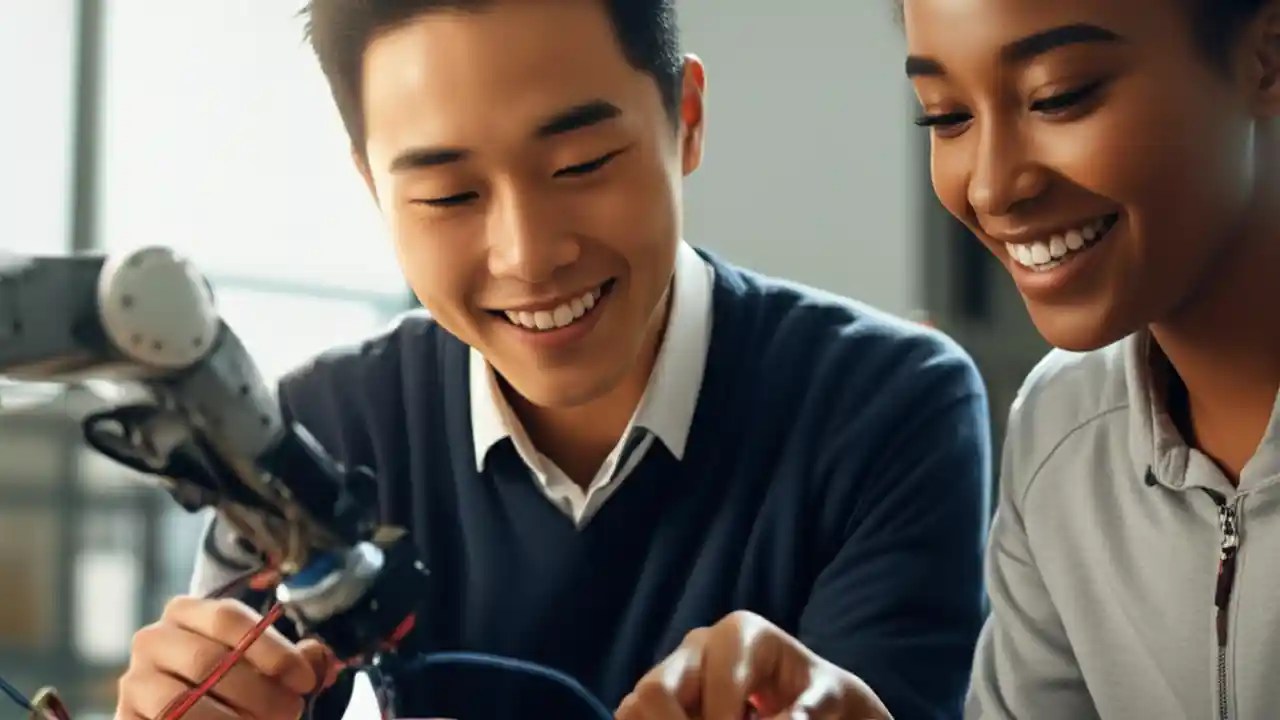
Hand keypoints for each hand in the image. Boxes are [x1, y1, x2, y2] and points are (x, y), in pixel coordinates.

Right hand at [117, 596, 340, 719]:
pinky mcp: (125, 719)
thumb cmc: (231, 683)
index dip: (272, 649)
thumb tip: (318, 657)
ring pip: (183, 703)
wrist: (182, 713)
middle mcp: (153, 639)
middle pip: (208, 660)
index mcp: (186, 611)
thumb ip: (293, 660)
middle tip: (292, 711)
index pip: (228, 618)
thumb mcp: (261, 665)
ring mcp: (134, 681)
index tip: (305, 680)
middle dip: (258, 692)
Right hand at [616, 611, 890, 719]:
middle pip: (653, 690)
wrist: (808, 697)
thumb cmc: (820, 694)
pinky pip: (631, 717)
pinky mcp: (661, 693)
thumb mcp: (829, 699)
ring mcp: (675, 667)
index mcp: (741, 633)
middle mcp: (699, 643)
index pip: (717, 688)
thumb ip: (808, 711)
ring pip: (634, 706)